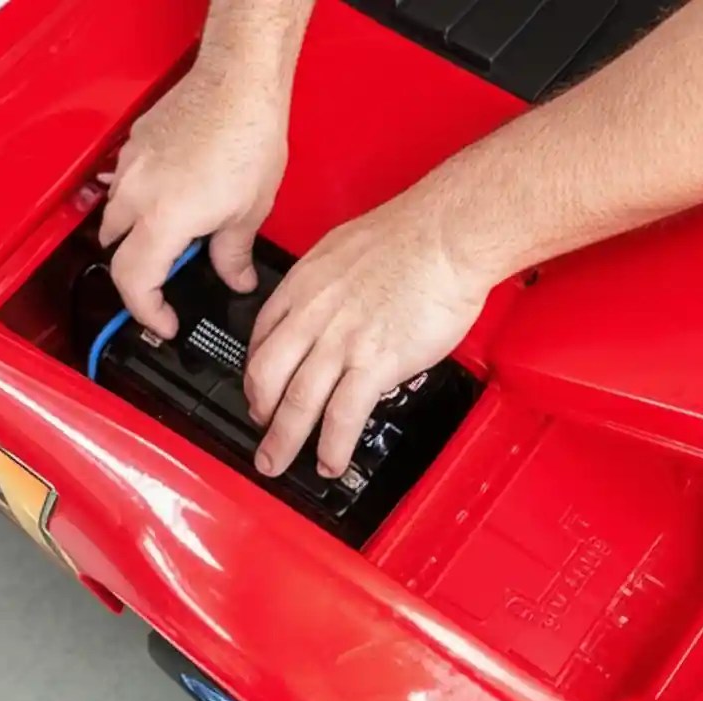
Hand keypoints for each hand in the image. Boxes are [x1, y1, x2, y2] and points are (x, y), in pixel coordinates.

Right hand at [98, 61, 289, 337]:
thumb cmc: (249, 139)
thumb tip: (236, 279)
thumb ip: (234, 255)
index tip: (163, 323)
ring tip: (172, 243)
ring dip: (134, 238)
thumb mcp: (250, 212)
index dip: (146, 312)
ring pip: (114, 217)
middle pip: (115, 252)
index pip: (134, 282)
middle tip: (166, 288)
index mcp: (163, 219)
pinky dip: (138, 203)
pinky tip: (171, 201)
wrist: (238, 84)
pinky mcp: (133, 145)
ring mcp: (129, 166)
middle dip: (137, 276)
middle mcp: (136, 194)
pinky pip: (123, 185)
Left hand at [244, 201, 495, 477]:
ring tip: (278, 463)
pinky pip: (343, 415)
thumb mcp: (347, 246)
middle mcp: (314, 316)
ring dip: (284, 440)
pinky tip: (330, 460)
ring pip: (297, 402)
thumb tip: (341, 301)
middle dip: (259, 415)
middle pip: (267, 376)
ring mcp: (341, 342)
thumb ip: (333, 280)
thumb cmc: (413, 235)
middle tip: (261, 435)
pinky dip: (333, 445)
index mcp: (305, 285)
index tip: (260, 389)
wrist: (446, 237)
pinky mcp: (374, 362)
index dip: (256, 372)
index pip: (262, 336)